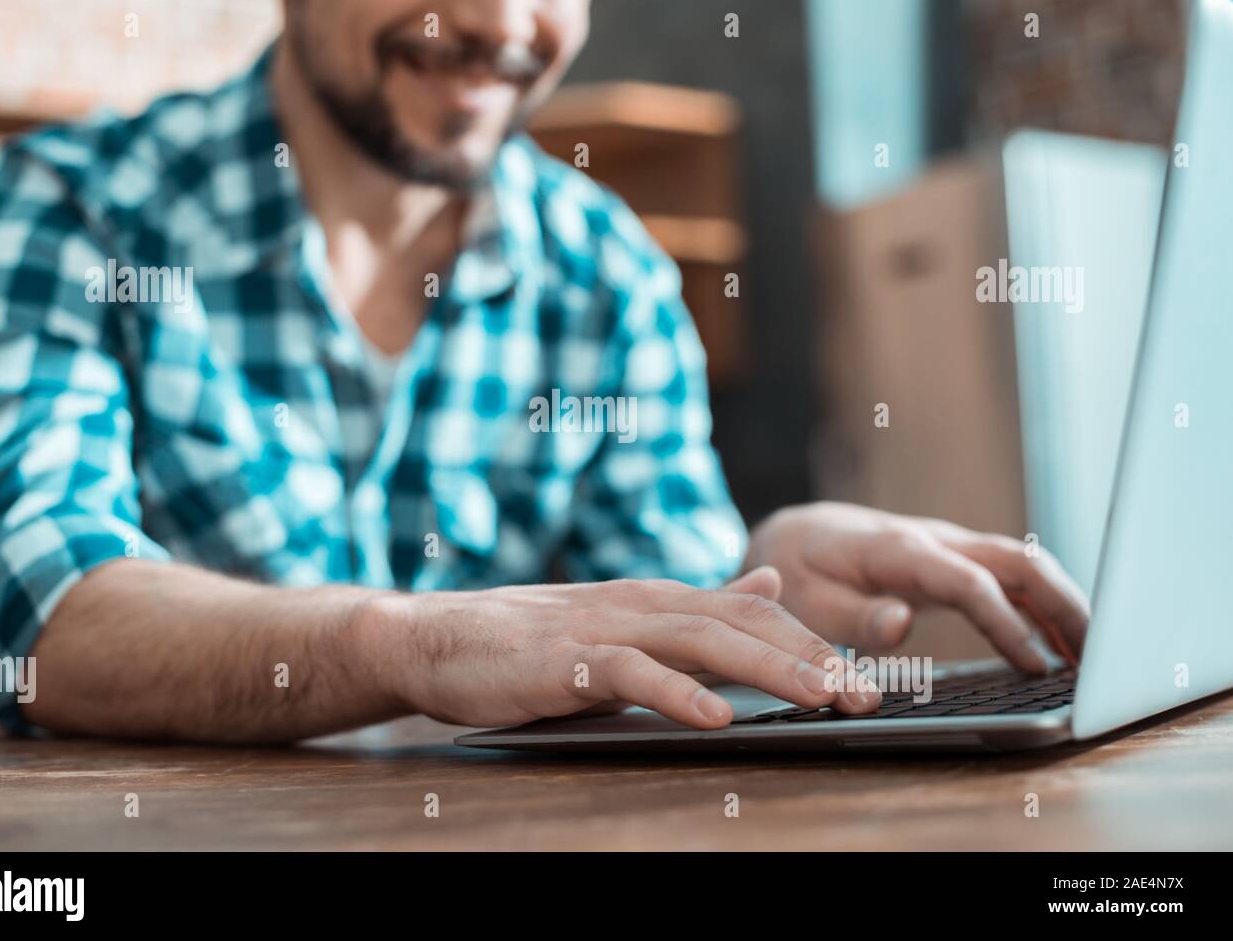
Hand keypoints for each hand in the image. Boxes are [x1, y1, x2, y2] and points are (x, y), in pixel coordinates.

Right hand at [380, 569, 881, 728]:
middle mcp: (642, 604)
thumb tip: (768, 589)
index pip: (752, 616)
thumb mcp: (626, 620)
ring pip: (701, 641)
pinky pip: (631, 674)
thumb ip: (698, 609)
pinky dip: (676, 692)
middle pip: (741, 625)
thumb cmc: (533, 639)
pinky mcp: (565, 660)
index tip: (864, 678)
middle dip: (809, 657)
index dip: (811, 644)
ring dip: (766, 669)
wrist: (438, 635)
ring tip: (820, 697)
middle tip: (866, 694)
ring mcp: (604, 628)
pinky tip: (715, 716)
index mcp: (660, 598)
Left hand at [743, 502, 1089, 672]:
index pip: (967, 580)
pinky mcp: (952, 562)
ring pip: (1022, 564)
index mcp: (897, 549)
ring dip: (1063, 604)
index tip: (1036, 666)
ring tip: (1094, 658)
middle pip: (1016, 560)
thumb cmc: (797, 575)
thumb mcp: (807, 602)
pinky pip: (1008, 577)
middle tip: (1099, 658)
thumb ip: (854, 616)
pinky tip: (1061, 644)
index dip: (1006, 622)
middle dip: (1063, 604)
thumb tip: (904, 624)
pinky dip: (1041, 606)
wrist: (792, 538)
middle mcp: (932, 540)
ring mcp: (947, 547)